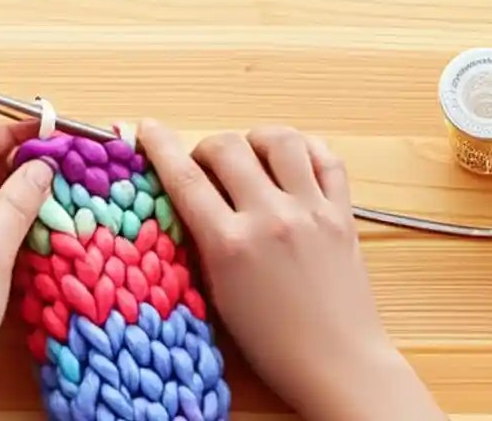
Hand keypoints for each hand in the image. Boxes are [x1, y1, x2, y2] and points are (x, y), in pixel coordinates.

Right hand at [138, 121, 444, 420]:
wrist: (337, 362)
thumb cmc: (271, 342)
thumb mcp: (218, 293)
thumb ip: (200, 242)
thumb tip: (183, 197)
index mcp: (230, 244)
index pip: (183, 177)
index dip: (159, 146)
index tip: (148, 128)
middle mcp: (270, 217)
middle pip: (226, 146)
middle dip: (206, 147)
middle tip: (206, 166)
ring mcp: (311, 211)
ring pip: (280, 139)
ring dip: (255, 140)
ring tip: (251, 158)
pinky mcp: (343, 213)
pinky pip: (326, 157)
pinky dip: (305, 151)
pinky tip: (291, 165)